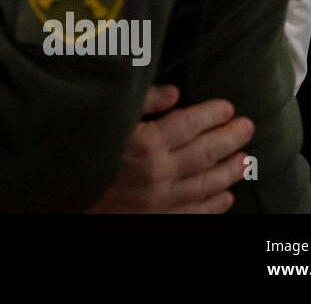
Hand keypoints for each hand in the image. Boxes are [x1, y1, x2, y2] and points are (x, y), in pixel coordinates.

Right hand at [89, 85, 253, 213]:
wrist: (62, 193)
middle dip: (230, 139)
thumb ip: (139, 102)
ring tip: (246, 160)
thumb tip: (175, 93)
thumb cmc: (81, 146)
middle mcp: (157, 171)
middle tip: (249, 127)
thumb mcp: (104, 116)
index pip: (190, 124)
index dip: (213, 115)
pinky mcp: (155, 217)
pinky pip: (192, 212)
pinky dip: (212, 205)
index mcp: (145, 142)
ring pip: (205, 184)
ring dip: (229, 171)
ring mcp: (159, 198)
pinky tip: (226, 197)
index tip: (229, 107)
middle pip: (204, 153)